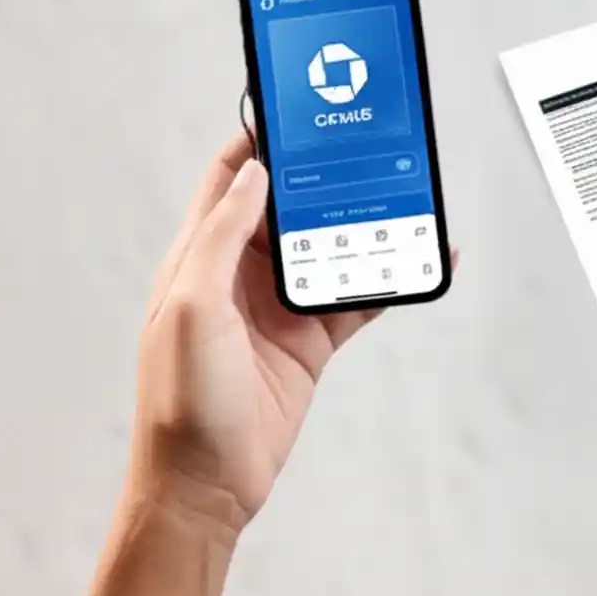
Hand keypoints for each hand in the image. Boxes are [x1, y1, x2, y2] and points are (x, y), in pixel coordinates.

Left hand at [91, 133, 455, 595]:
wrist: (207, 485)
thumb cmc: (181, 403)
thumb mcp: (192, 306)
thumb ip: (222, 236)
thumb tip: (253, 174)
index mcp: (201, 259)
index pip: (229, 180)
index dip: (259, 141)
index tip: (295, 110)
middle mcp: (241, 276)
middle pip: (291, 208)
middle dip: (325, 179)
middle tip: (364, 150)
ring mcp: (279, 308)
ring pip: (330, 248)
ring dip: (363, 227)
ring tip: (399, 202)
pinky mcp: (311, 341)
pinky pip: (356, 298)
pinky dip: (386, 279)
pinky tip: (415, 263)